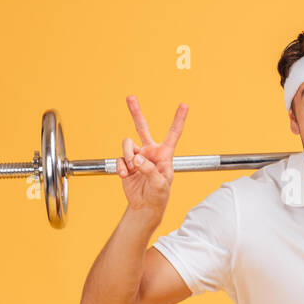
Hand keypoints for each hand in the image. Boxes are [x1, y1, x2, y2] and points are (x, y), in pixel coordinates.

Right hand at [117, 95, 188, 219]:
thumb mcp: (160, 183)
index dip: (179, 119)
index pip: (173, 134)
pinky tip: (126, 176)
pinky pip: (120, 159)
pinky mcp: (126, 163)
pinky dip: (121, 168)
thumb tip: (137, 159)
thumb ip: (149, 169)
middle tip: (130, 98)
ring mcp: (137, 156)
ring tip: (131, 169)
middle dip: (136, 112)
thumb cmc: (159, 194)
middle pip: (142, 127)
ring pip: (127, 144)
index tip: (184, 105)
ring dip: (127, 156)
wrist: (145, 205)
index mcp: (164, 154)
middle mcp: (150, 151)